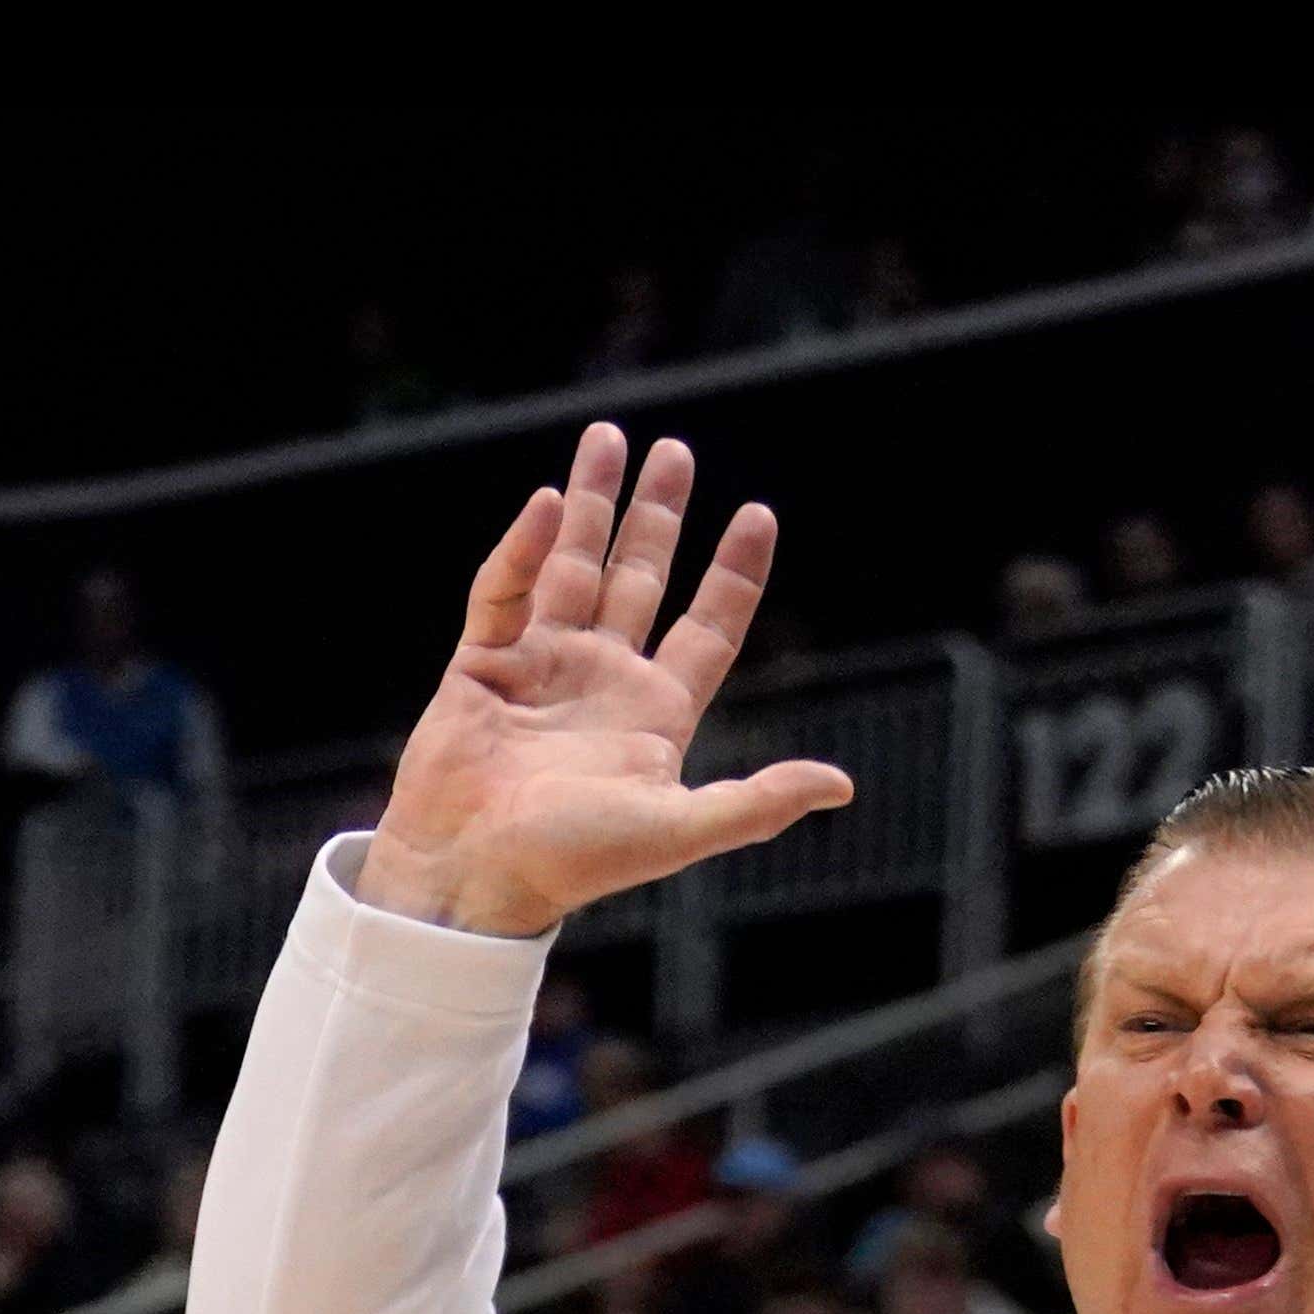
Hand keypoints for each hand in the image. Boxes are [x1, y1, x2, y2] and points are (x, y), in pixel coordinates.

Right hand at [360, 423, 852, 935]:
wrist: (473, 877)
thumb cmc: (575, 863)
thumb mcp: (679, 829)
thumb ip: (757, 802)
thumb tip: (841, 785)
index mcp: (656, 713)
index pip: (709, 627)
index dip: (733, 573)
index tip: (757, 513)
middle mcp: (604, 679)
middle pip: (640, 578)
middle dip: (658, 515)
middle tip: (675, 449)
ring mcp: (542, 667)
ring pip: (574, 567)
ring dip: (591, 504)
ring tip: (609, 436)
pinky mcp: (482, 665)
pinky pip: (506, 592)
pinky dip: (525, 549)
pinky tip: (549, 503)